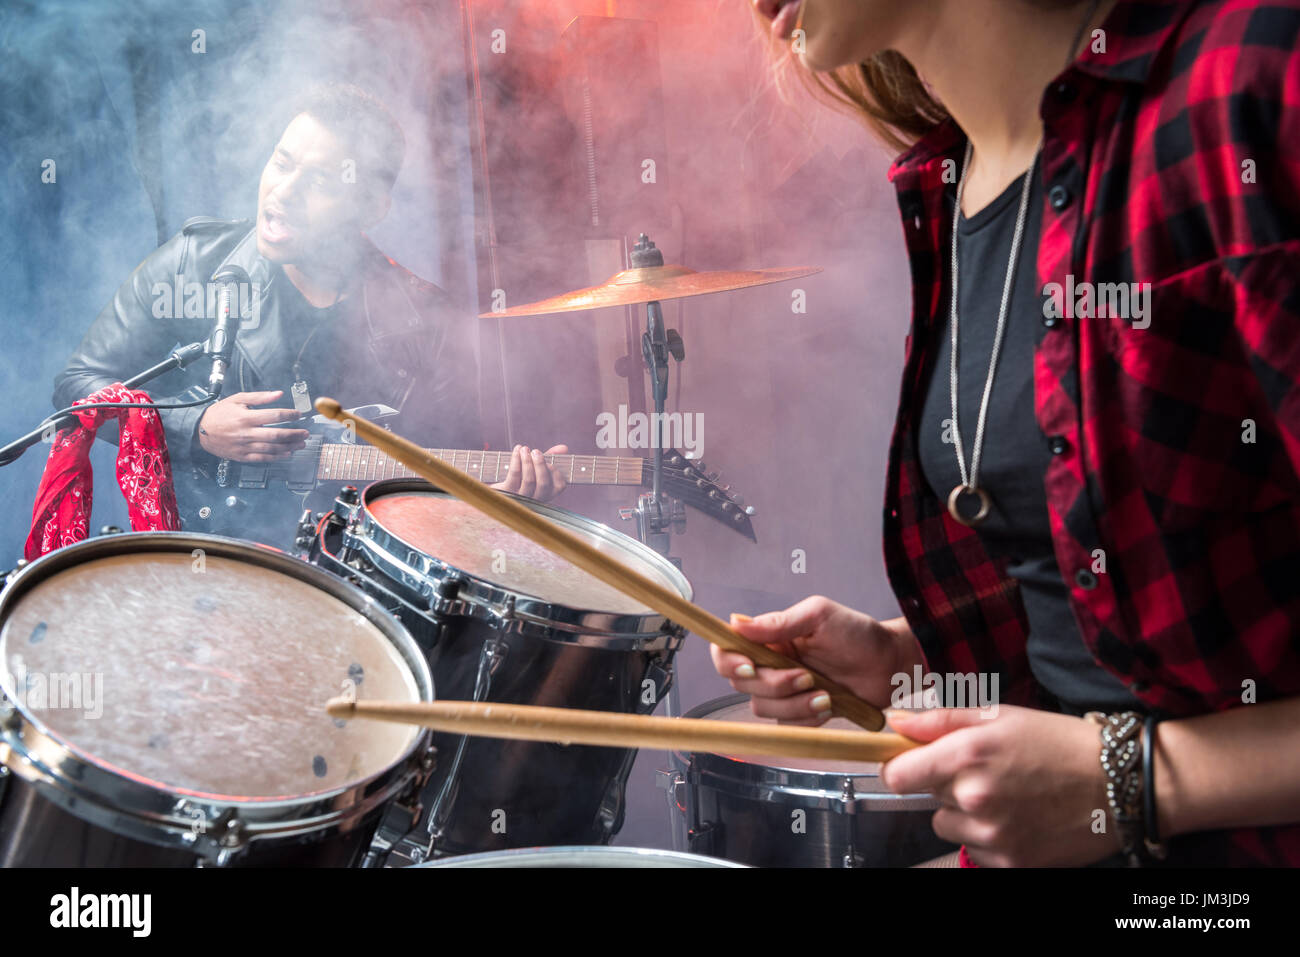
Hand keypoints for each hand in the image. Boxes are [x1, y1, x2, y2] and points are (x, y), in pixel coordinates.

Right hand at [196, 390, 309, 461]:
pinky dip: (276, 457)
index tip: (299, 415)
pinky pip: (262, 458)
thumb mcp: (238, 399)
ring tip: (301, 444)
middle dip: (294, 434)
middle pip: (277, 435)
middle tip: (306, 433)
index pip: (275, 416)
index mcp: (247, 417)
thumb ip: (260, 397)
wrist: (200, 430)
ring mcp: (245, 446)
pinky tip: (286, 454)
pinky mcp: (242, 456)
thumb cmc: (219, 413)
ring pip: (272, 449)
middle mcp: (247, 433)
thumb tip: (279, 393)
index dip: (290, 415)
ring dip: (289, 447)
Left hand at [491, 444, 568, 501]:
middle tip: (536, 451)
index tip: (550, 461)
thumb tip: (564, 447)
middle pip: (543, 483)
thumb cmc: (519, 476)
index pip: (559, 486)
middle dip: (541, 464)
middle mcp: (535, 499)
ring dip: (528, 461)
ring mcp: (520, 497)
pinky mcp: (507, 492)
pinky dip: (516, 460)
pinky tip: (517, 450)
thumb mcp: (534, 467)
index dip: (556, 473)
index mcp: (545, 494)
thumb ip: (550, 457)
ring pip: (529, 480)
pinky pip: (514, 475)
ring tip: (525, 448)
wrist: (494, 490)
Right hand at [709, 596, 921, 725]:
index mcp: (769, 638)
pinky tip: (829, 704)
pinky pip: (785, 725)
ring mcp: (785, 691)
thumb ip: (779, 622)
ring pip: (763, 708)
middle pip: (742, 685)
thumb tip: (737, 622)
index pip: (726, 649)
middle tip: (805, 676)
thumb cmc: (859, 633)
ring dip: (793, 703)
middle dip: (773, 685)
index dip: (728, 662)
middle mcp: (771, 664)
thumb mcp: (819, 616)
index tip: (749, 667)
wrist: (891, 665)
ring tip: (824, 692)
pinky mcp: (800, 713)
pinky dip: (806, 718)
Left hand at [880, 704, 1122, 865]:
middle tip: (987, 771)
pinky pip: (974, 849)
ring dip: (965, 813)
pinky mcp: (1010, 863)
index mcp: (967, 755)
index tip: (912, 763)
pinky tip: (1020, 818)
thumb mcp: (999, 715)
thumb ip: (940, 720)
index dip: (900, 767)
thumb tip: (895, 723)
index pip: (897, 775)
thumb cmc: (1057, 742)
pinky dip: (989, 837)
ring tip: (1007, 796)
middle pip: (927, 797)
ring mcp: (992, 835)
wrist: (1118, 784)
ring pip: (948, 825)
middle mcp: (974, 798)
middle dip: (947, 783)